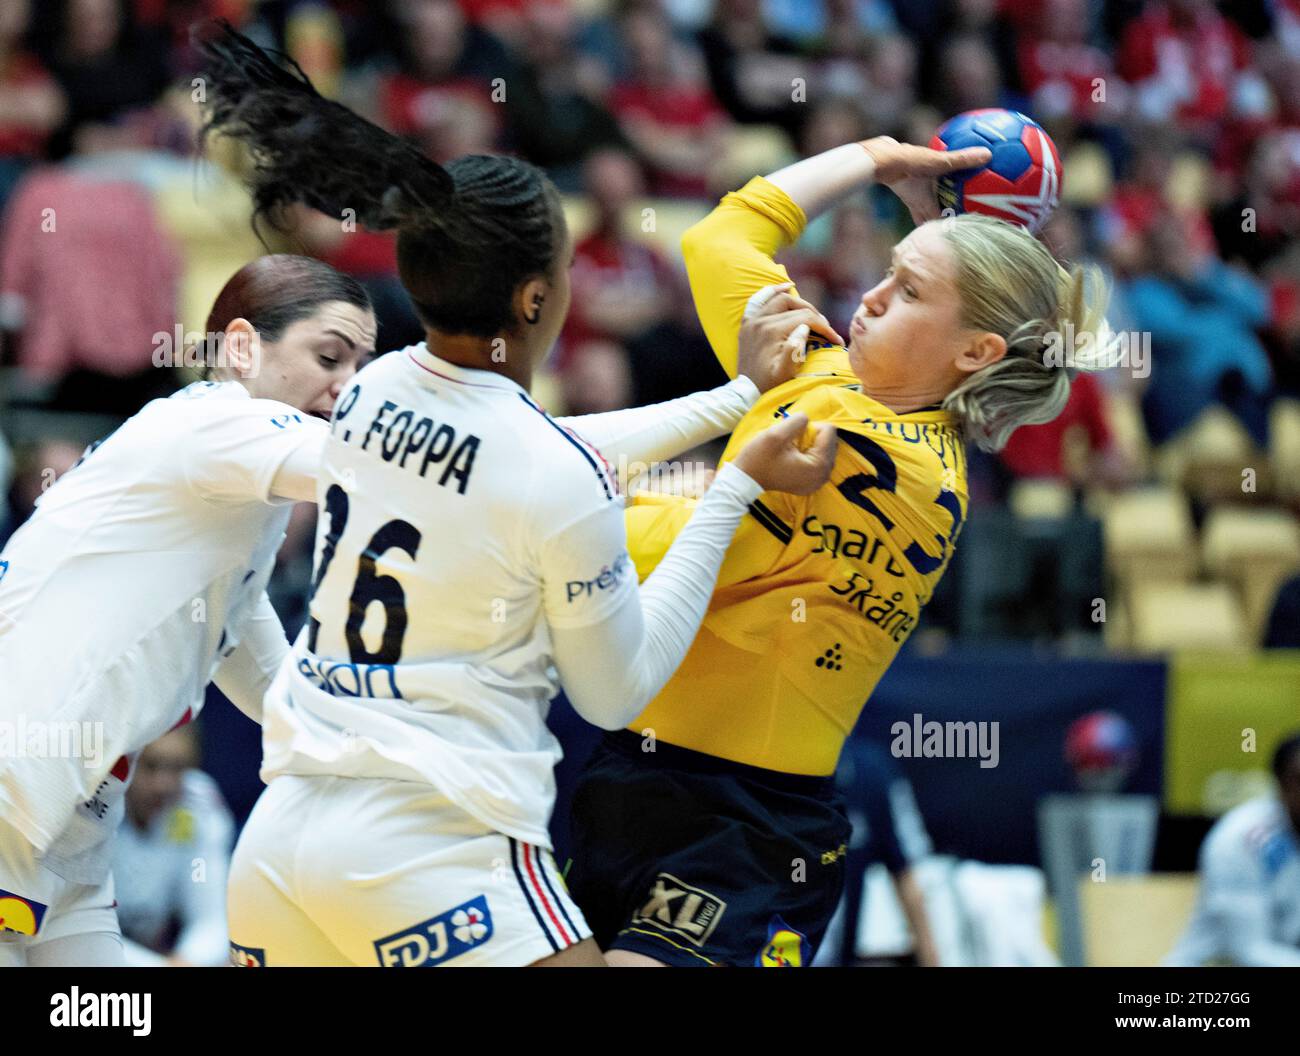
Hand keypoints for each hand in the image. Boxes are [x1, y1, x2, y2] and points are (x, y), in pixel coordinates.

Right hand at [732, 412, 836, 494]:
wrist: (745, 480)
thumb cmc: (759, 458)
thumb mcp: (776, 434)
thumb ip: (797, 421)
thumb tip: (806, 418)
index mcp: (818, 465)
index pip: (829, 431)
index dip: (809, 427)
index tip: (792, 435)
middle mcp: (823, 476)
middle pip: (829, 441)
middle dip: (812, 436)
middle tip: (791, 442)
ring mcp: (817, 482)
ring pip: (824, 450)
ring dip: (809, 444)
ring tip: (791, 449)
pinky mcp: (810, 483)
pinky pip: (818, 461)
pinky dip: (808, 454)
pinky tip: (793, 457)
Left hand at [737, 283, 842, 393]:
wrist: (747, 391)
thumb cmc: (770, 383)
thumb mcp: (785, 373)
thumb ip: (795, 350)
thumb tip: (805, 328)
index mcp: (772, 331)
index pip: (805, 318)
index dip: (824, 328)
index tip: (836, 339)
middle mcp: (761, 321)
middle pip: (794, 306)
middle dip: (815, 315)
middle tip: (826, 328)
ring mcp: (752, 320)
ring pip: (779, 299)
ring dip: (798, 303)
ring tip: (812, 313)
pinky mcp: (748, 323)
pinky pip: (759, 300)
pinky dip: (772, 292)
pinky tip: (787, 287)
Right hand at [858, 136, 991, 224]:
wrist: (878, 159)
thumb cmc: (907, 164)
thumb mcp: (938, 161)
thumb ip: (962, 160)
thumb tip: (988, 155)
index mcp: (925, 205)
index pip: (941, 224)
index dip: (952, 231)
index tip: (966, 231)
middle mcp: (916, 204)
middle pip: (929, 222)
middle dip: (941, 227)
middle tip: (956, 228)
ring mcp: (909, 195)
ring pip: (922, 208)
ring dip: (932, 210)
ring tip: (945, 209)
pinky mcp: (904, 182)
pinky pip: (919, 190)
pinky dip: (928, 188)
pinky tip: (933, 177)